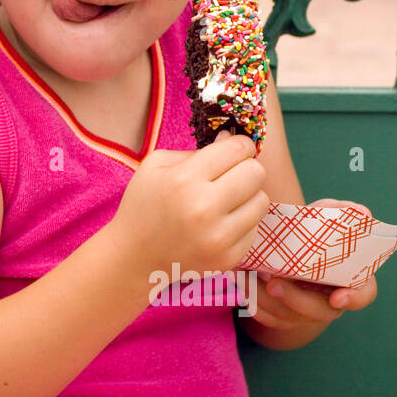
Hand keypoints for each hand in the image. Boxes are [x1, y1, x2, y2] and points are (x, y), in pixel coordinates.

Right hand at [113, 129, 269, 278]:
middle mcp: (204, 208)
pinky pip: (255, 228)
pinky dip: (242, 222)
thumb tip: (232, 138)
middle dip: (246, 168)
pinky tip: (220, 223)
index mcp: (184, 179)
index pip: (238, 149)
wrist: (133, 257)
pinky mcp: (228, 258)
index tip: (233, 151)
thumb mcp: (155, 166)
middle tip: (231, 175)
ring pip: (262, 200)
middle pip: (257, 173)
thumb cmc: (143, 205)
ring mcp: (218, 237)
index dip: (239, 145)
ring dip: (248, 196)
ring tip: (226, 200)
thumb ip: (195, 150)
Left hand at [252, 198, 378, 328]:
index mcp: (350, 277)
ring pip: (290, 317)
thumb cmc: (311, 229)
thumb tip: (363, 213)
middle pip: (321, 312)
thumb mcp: (326, 216)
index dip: (354, 298)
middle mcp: (331, 300)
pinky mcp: (283, 315)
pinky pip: (269, 318)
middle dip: (296, 299)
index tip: (337, 297)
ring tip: (248, 278)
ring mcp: (306, 311)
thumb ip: (343, 213)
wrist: (284, 242)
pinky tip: (241, 286)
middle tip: (272, 283)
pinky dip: (254, 304)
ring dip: (267, 301)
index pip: (363, 294)